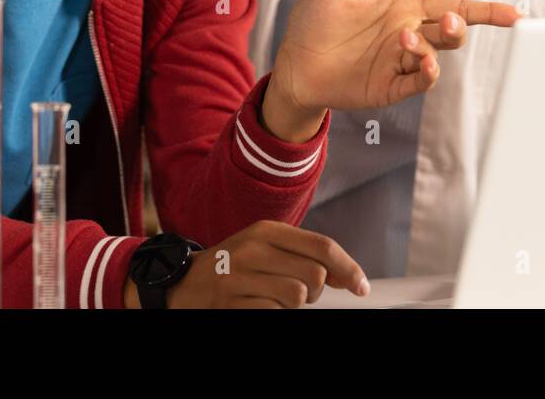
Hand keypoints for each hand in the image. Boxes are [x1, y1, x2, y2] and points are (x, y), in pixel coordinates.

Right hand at [148, 221, 367, 307]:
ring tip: (270, 298)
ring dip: (292, 305)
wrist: (183, 284)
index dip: (348, 268)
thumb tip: (348, 275)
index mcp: (266, 230)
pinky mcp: (230, 303)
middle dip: (313, 291)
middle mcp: (253, 248)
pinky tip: (257, 306)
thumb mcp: (265, 249)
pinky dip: (273, 313)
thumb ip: (304, 255)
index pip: (322, 246)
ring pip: (297, 296)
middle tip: (292, 291)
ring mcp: (239, 276)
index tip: (361, 287)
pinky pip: (274, 313)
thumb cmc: (234, 267)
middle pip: (314, 275)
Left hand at [270, 0, 520, 113]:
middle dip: (460, 27)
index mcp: (405, 9)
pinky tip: (422, 64)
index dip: (485, 12)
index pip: (454, 7)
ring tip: (404, 40)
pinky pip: (417, 84)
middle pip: (451, 34)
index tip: (514, 15)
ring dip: (431, 49)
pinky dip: (426, 75)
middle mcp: (409, 36)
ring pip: (435, 58)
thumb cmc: (315, 20)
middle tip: (450, 22)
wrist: (292, 62)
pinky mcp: (388, 88)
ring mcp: (400, 64)